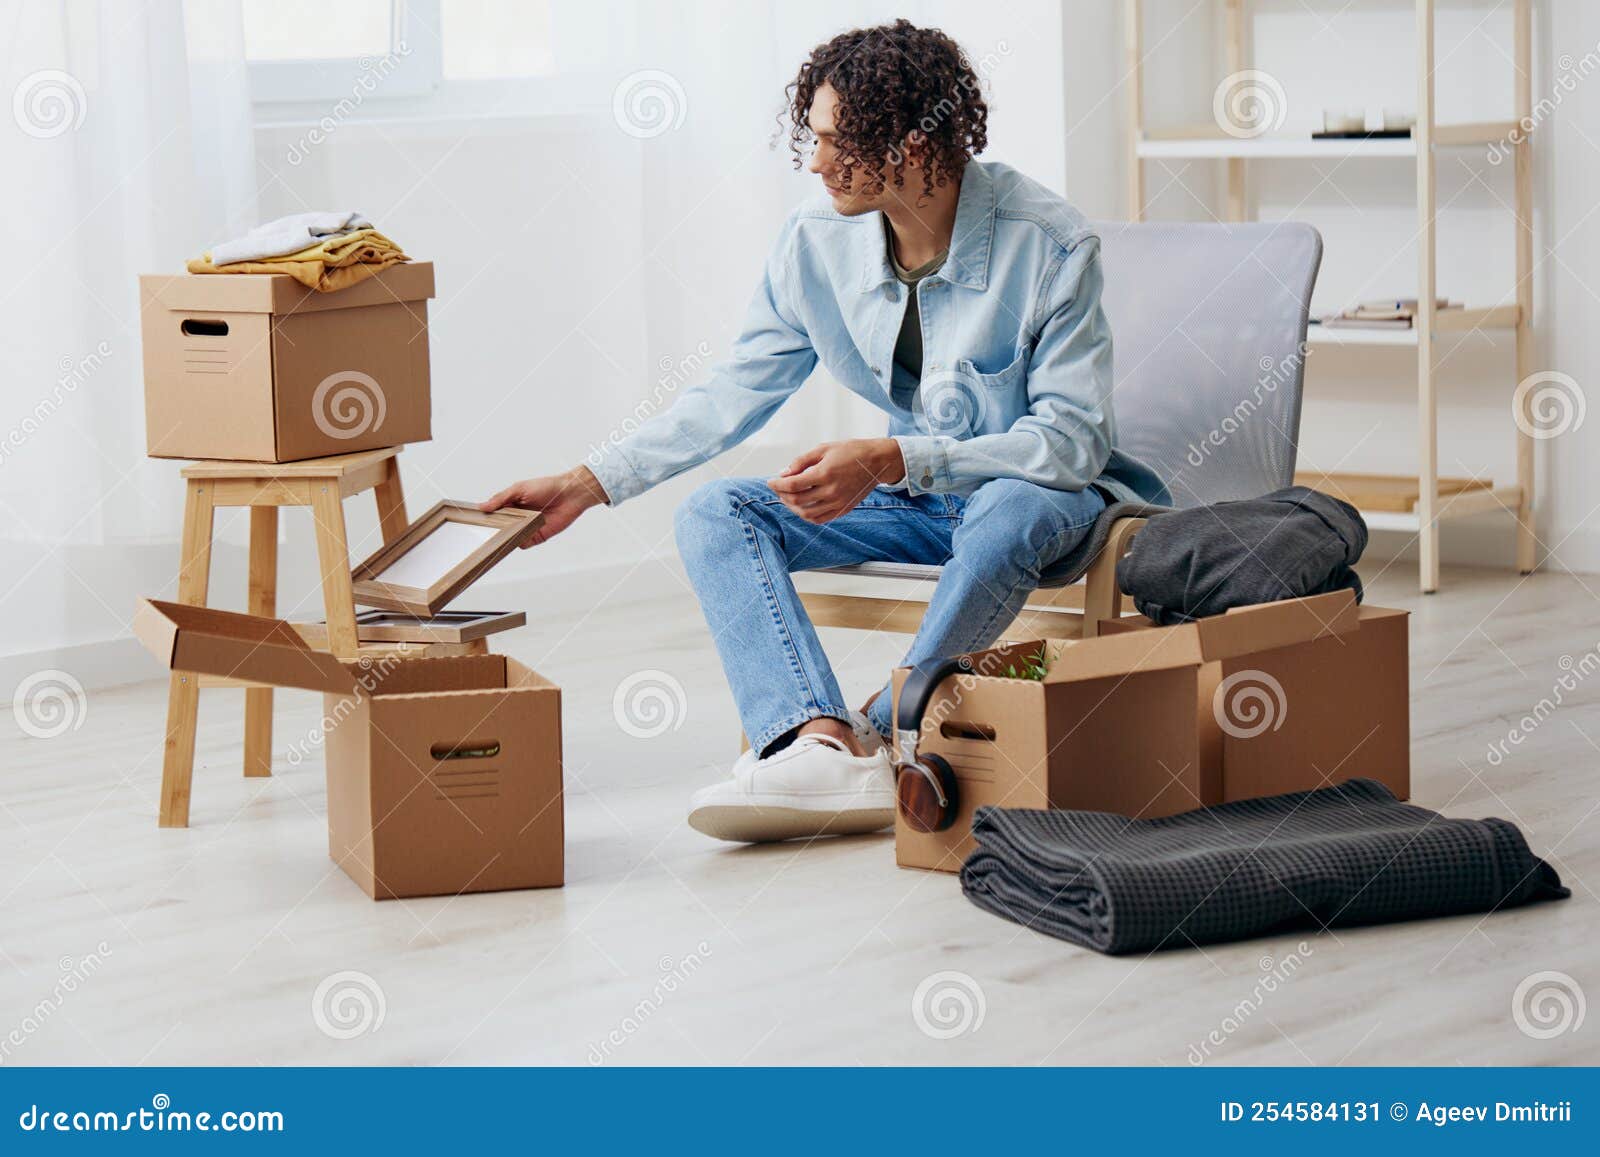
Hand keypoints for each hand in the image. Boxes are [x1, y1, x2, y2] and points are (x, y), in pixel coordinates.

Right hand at [480, 466, 607, 546]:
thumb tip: (482, 507)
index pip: (493, 514)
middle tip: (480, 534)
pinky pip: (523, 543)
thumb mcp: (519, 489)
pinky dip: (518, 542)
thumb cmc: (546, 486)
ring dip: (505, 537)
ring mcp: (527, 528)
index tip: (472, 522)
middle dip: (492, 531)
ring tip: (496, 537)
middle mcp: (518, 518)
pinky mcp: (538, 536)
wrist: (570, 494)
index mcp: (511, 505)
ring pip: (510, 537)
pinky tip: (514, 538)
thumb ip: (501, 498)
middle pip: (500, 528)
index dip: (485, 519)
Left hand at [767, 437, 905, 523]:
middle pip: (797, 501)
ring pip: (806, 513)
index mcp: (825, 473)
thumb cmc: (851, 451)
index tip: (771, 481)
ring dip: (792, 507)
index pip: (792, 485)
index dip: (777, 485)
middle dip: (782, 495)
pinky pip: (819, 519)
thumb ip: (801, 462)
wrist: (876, 462)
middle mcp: (831, 491)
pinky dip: (806, 515)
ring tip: (788, 498)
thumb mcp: (823, 449)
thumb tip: (783, 473)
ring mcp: (838, 503)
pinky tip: (802, 507)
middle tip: (778, 488)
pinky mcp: (843, 509)